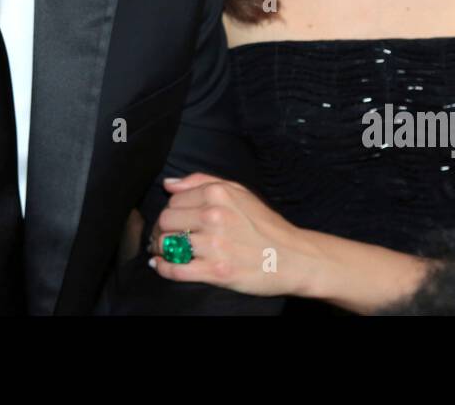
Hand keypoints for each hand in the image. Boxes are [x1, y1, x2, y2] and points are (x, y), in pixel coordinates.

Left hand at [145, 172, 309, 296]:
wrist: (293, 257)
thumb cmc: (265, 225)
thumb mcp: (239, 192)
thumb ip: (201, 182)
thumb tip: (168, 185)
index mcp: (217, 194)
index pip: (173, 200)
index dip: (170, 212)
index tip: (173, 222)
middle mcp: (213, 216)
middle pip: (166, 221)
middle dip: (162, 230)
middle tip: (165, 237)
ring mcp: (214, 245)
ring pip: (167, 244)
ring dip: (161, 250)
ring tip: (164, 252)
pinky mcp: (216, 272)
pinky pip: (175, 269)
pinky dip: (163, 268)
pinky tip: (161, 266)